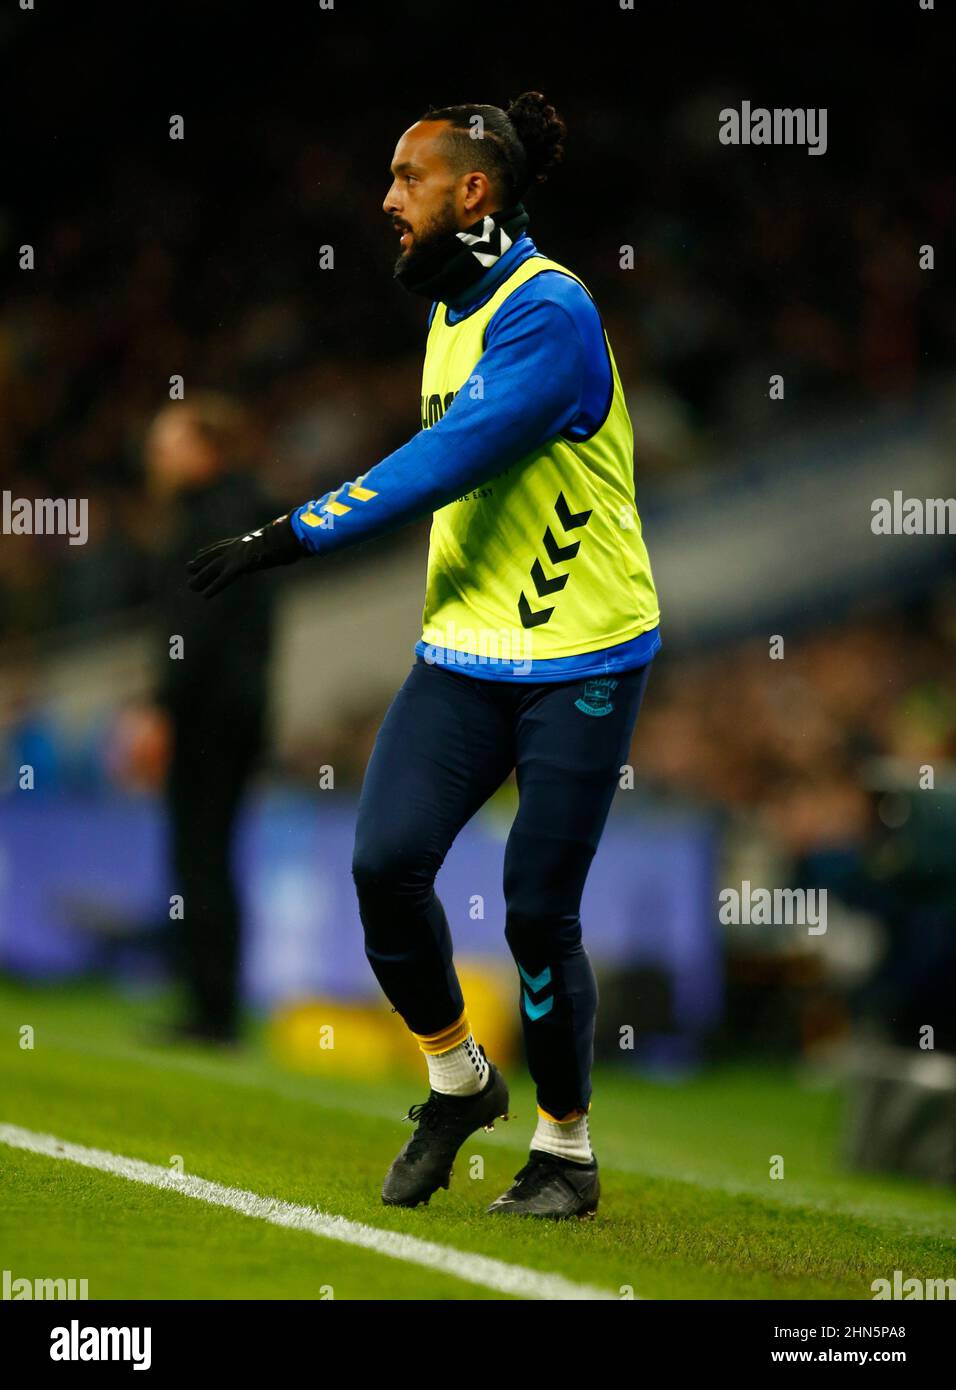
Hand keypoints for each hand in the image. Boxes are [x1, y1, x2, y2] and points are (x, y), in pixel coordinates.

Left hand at [186, 514, 302, 597]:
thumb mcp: (277, 539)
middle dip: (201, 562)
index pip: (222, 546)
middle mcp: (237, 547)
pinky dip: (214, 587)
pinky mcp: (240, 565)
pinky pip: (224, 579)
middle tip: (188, 568)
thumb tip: (284, 545)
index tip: (199, 553)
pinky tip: (205, 596)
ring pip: (213, 568)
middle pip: (214, 556)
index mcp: (244, 540)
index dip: (210, 550)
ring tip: (191, 586)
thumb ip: (273, 543)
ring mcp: (237, 555)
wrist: (286, 535)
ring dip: (201, 577)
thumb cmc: (288, 537)